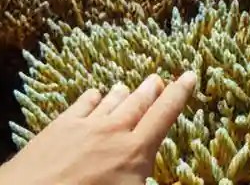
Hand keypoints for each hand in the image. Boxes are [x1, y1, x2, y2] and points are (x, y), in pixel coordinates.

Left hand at [0, 71, 197, 184]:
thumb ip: (150, 181)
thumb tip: (168, 177)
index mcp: (135, 152)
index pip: (164, 116)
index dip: (179, 94)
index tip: (190, 75)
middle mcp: (114, 132)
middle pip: (138, 103)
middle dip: (151, 90)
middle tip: (158, 78)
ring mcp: (85, 126)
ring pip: (111, 101)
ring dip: (123, 93)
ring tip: (128, 87)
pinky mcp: (59, 126)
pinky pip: (82, 104)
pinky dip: (93, 98)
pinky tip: (94, 96)